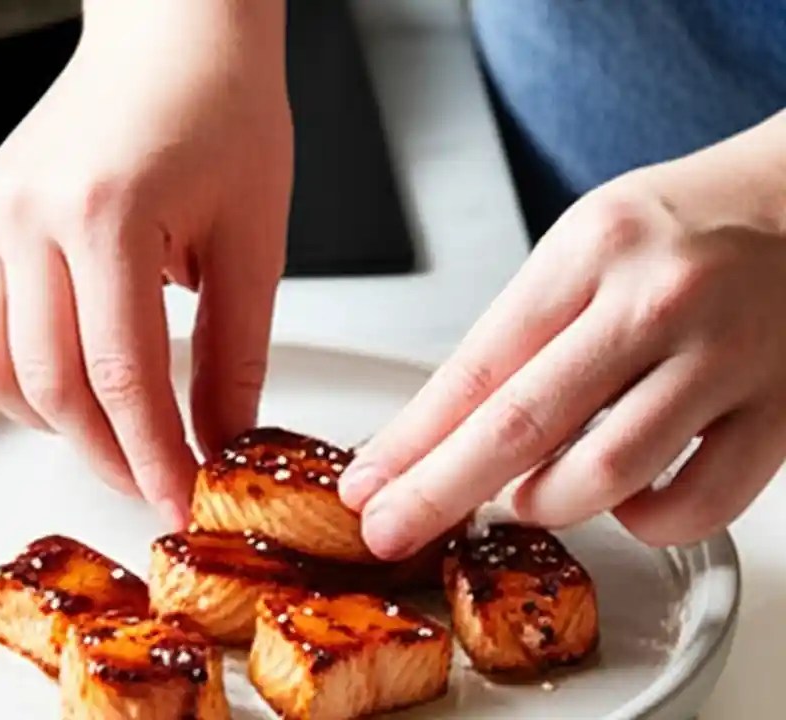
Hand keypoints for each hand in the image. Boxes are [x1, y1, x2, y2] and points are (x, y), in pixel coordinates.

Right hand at [0, 0, 291, 526]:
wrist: (170, 31)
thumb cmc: (220, 107)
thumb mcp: (253, 236)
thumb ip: (236, 352)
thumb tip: (224, 440)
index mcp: (108, 213)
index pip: (123, 376)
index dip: (155, 455)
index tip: (181, 499)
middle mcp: (31, 215)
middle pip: (52, 385)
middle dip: (108, 454)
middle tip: (154, 483)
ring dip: (51, 424)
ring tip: (112, 436)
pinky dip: (18, 377)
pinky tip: (68, 384)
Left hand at [339, 112, 785, 557]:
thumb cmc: (686, 227)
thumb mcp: (586, 247)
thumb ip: (524, 336)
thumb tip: (440, 434)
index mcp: (592, 251)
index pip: (477, 367)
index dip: (411, 441)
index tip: (368, 485)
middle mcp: (658, 301)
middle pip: (523, 426)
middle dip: (439, 492)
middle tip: (391, 529)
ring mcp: (728, 358)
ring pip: (606, 475)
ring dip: (543, 504)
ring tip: (525, 493)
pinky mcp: (785, 410)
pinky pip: (698, 504)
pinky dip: (644, 520)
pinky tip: (627, 497)